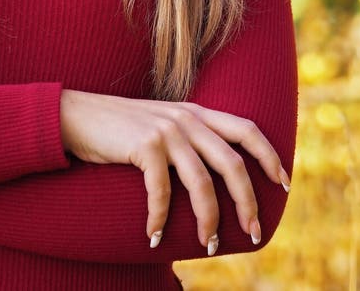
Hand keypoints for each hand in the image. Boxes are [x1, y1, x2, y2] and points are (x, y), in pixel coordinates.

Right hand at [60, 90, 289, 254]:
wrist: (75, 114)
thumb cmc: (117, 128)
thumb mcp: (160, 125)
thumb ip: (187, 139)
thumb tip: (211, 177)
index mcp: (195, 113)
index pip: (246, 129)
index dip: (269, 157)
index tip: (283, 185)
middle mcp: (186, 119)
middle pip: (232, 163)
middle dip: (247, 202)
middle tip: (252, 233)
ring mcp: (166, 130)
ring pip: (202, 184)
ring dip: (208, 221)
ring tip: (207, 246)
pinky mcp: (144, 145)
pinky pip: (162, 192)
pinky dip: (160, 219)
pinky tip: (153, 237)